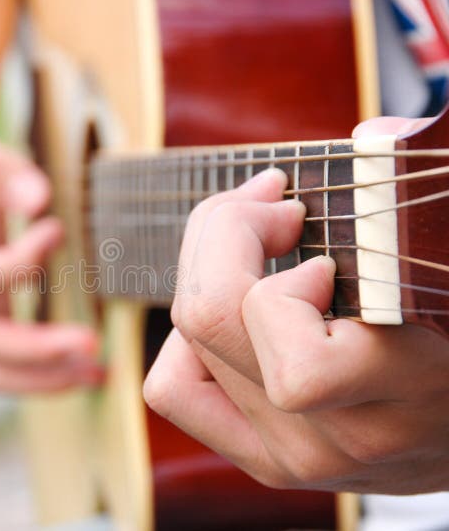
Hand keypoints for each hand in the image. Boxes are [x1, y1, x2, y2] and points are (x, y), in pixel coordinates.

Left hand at [144, 117, 448, 493]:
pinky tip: (238, 318)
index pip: (275, 323)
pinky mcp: (264, 461)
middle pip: (208, 314)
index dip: (261, 251)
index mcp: (403, 379)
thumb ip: (424, 191)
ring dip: (209, 277)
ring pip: (187, 344)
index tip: (301, 215)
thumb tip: (374, 137)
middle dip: (225, 234)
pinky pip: (175, 389)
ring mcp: (295, 456)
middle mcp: (338, 433)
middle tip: (273, 209)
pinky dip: (188, 343)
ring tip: (258, 255)